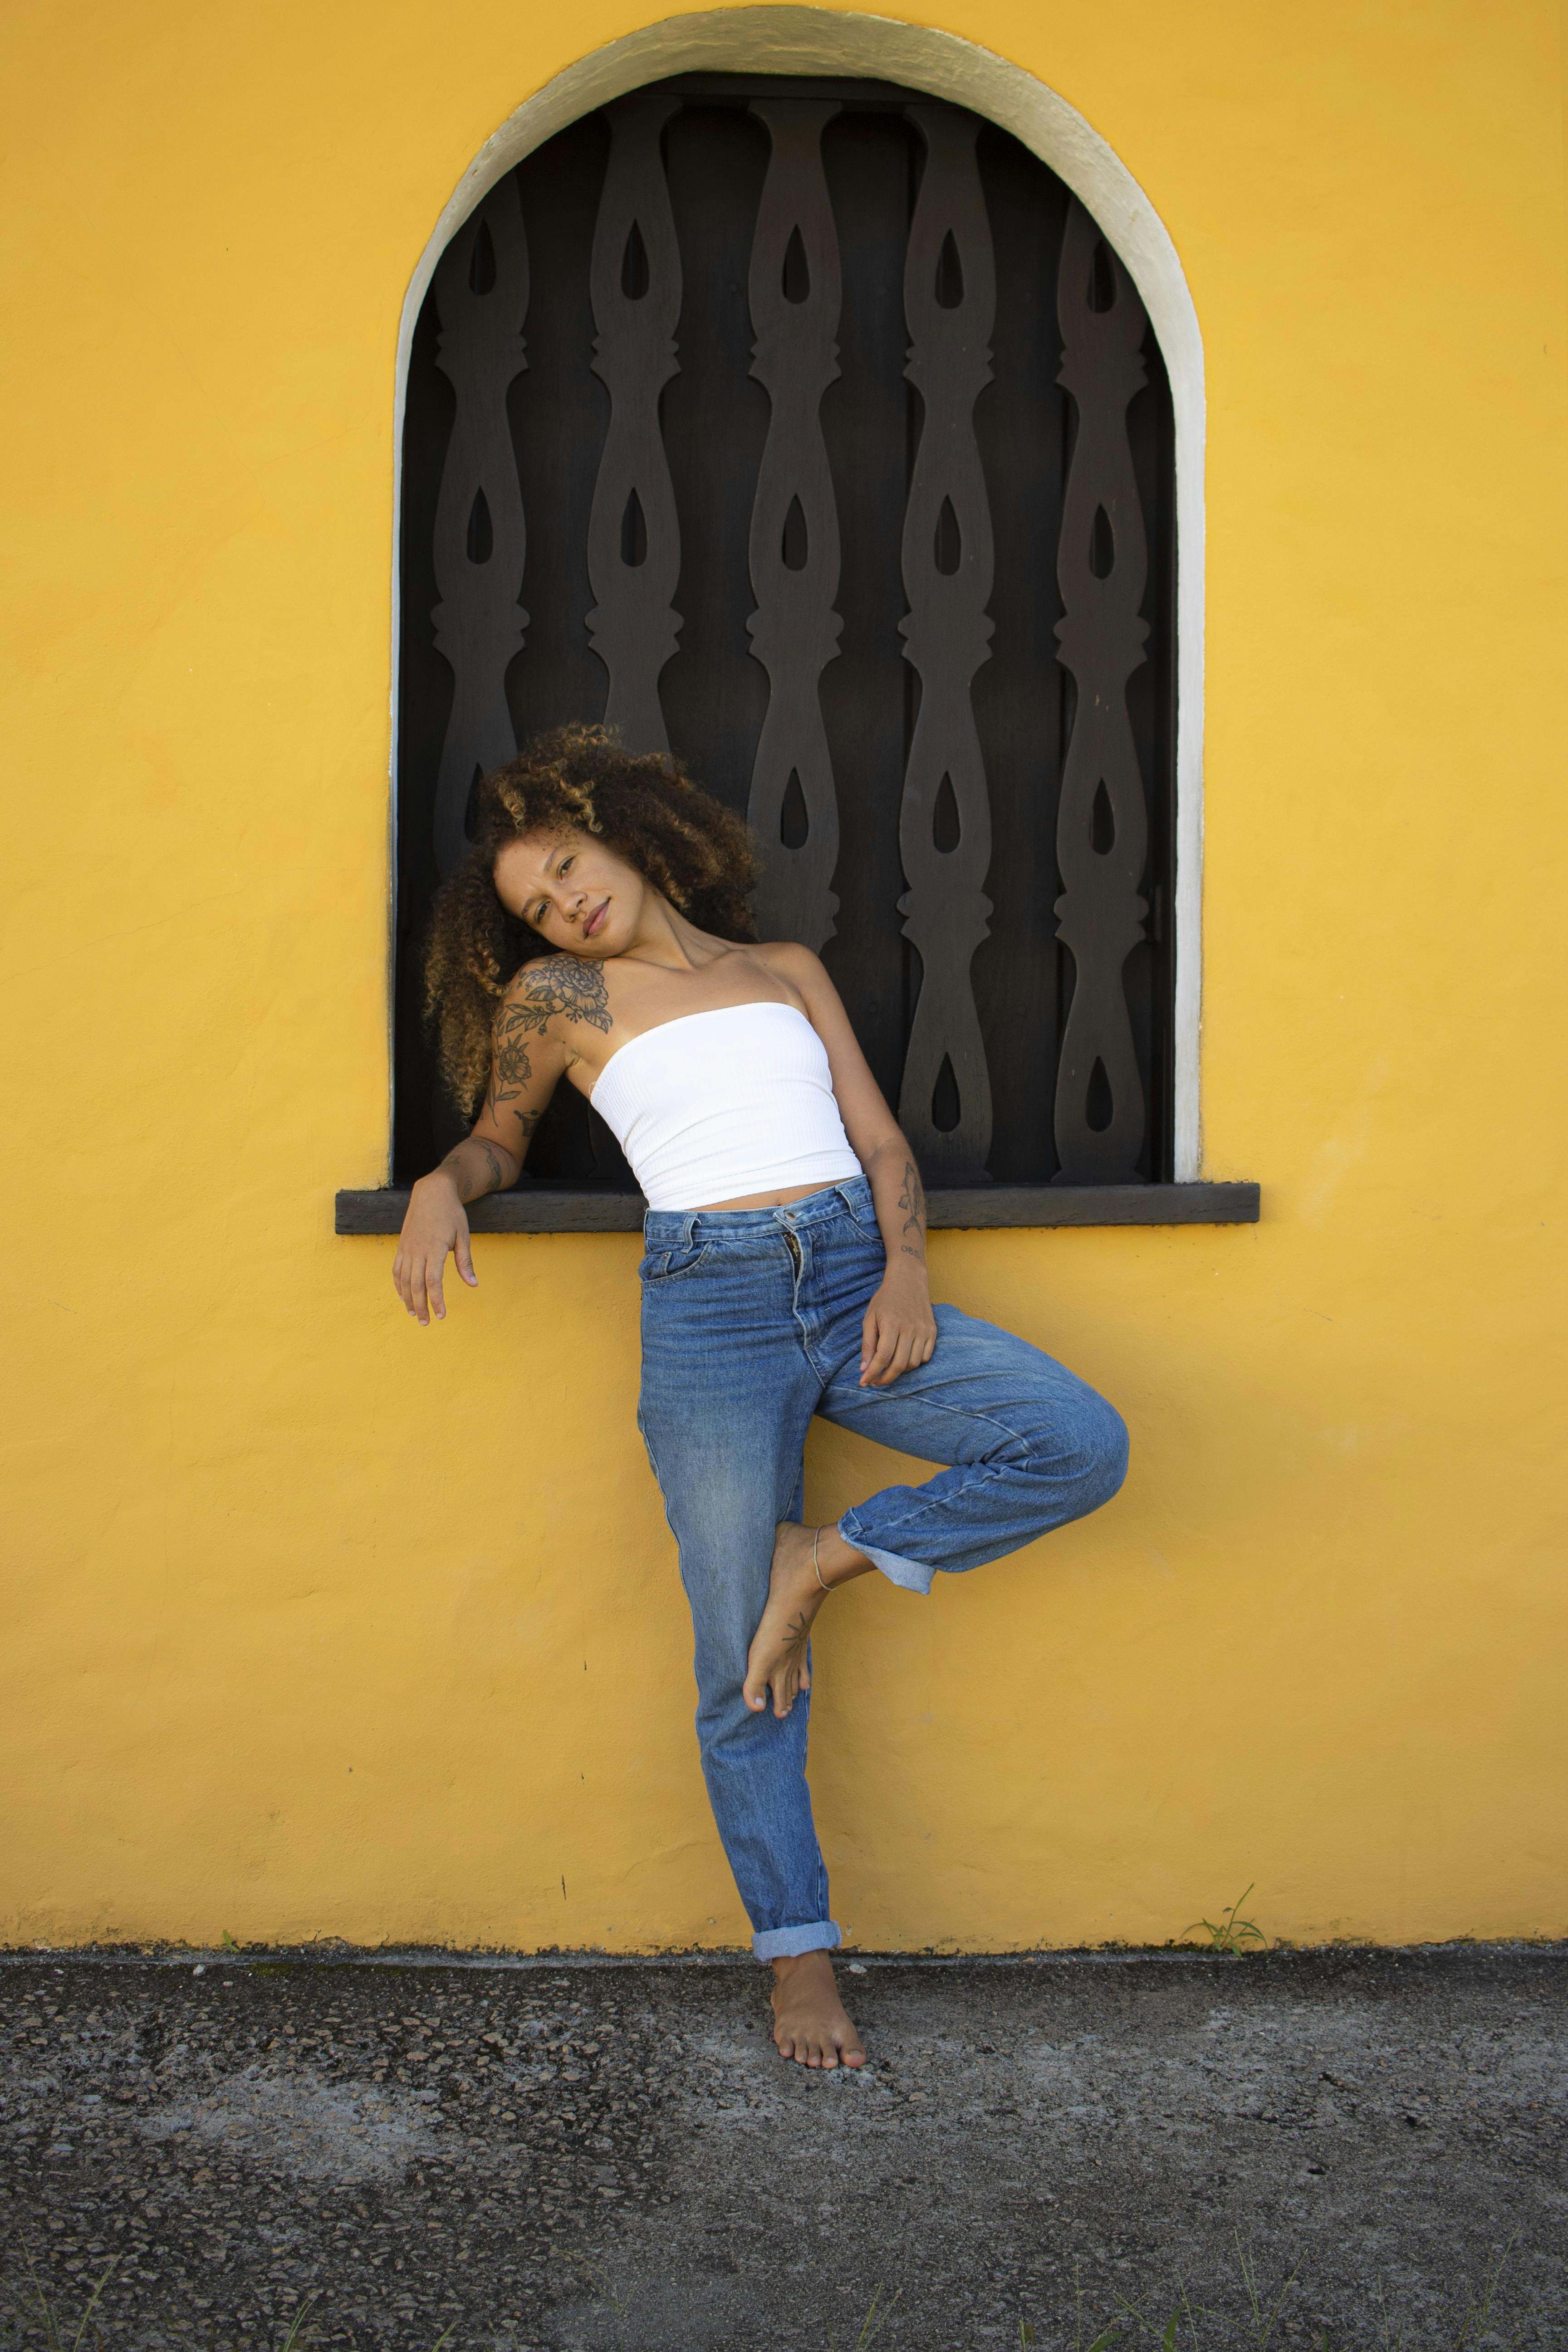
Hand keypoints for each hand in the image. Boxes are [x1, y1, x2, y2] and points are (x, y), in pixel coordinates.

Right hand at [393, 1173, 475, 1325]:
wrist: (431, 1192)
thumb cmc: (451, 1213)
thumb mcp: (463, 1236)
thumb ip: (465, 1262)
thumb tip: (473, 1284)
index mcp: (435, 1249)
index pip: (433, 1282)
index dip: (436, 1300)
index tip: (441, 1315)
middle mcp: (418, 1250)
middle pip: (416, 1285)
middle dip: (421, 1306)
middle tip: (426, 1322)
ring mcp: (407, 1248)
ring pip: (404, 1279)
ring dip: (408, 1299)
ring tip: (414, 1313)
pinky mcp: (402, 1246)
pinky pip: (396, 1270)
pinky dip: (399, 1285)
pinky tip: (404, 1296)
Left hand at [859, 1267, 936, 1386]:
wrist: (908, 1280)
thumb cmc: (885, 1299)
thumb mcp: (870, 1318)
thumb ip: (867, 1344)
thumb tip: (864, 1368)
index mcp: (891, 1324)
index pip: (882, 1357)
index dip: (872, 1373)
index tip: (864, 1382)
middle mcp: (910, 1329)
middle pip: (899, 1365)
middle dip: (885, 1379)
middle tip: (875, 1381)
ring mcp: (924, 1331)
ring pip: (913, 1364)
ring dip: (900, 1371)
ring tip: (888, 1367)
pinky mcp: (932, 1331)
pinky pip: (926, 1357)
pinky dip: (914, 1363)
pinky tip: (904, 1358)